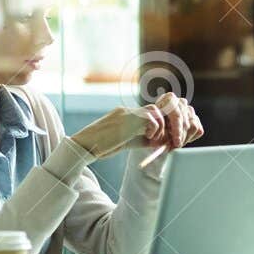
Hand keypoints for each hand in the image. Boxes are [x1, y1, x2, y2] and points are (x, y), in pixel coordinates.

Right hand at [73, 92, 203, 159]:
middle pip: (158, 108)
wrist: (84, 146)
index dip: (164, 124)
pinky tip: (148, 138)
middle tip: (169, 138)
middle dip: (168, 123)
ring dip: (161, 127)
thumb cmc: (103, 146)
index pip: (153, 113)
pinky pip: (149, 117)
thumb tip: (161, 141)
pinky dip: (154, 129)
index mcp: (129, 115)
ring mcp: (127, 113)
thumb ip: (143, 138)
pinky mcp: (125, 119)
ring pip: (155, 111)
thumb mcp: (127, 141)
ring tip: (155, 139)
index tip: (166, 138)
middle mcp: (129, 111)